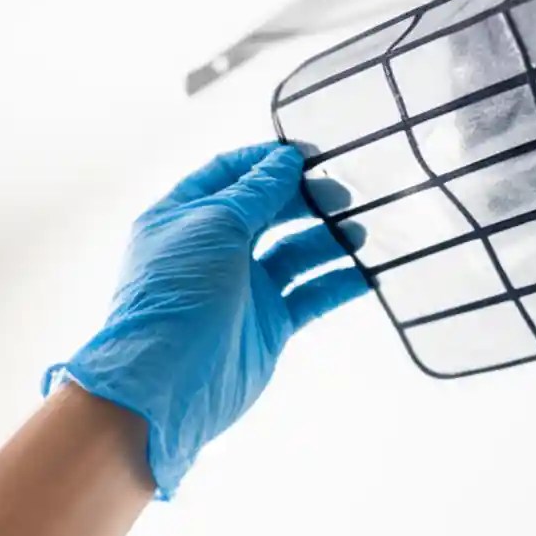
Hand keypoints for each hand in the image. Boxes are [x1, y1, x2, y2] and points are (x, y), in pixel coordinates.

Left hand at [44, 143, 368, 497]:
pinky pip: (311, 294)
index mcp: (185, 218)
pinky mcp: (270, 323)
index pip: (229, 174)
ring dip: (328, 239)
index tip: (308, 154)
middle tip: (343, 194)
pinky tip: (366, 273)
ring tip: (360, 233)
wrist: (170, 382)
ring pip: (295, 252)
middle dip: (305, 199)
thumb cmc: (178, 293)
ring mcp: (244, 287)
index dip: (266, 161)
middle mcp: (214, 249)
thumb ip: (256, 191)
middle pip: (268, 211)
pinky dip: (338, 282)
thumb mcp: (215, 225)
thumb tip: (285, 161)